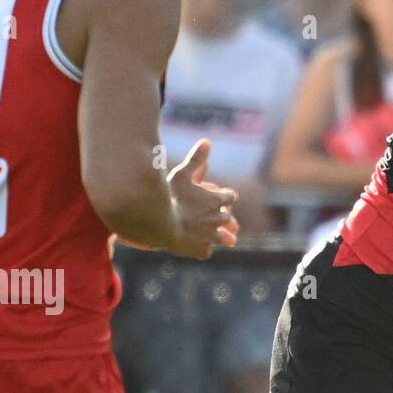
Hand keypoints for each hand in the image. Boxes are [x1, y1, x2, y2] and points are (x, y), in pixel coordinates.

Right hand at [166, 139, 238, 259]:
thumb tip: (206, 141)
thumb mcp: (182, 173)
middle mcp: (219, 218)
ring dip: (223, 236)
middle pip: (228, 218)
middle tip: (226, 219)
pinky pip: (205, 251)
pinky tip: (201, 250)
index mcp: (218, 200)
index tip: (223, 196)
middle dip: (226, 217)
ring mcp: (211, 236)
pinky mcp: (201, 249)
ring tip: (230, 240)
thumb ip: (195, 159)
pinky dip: (204, 249)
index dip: (225, 196)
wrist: (162, 225)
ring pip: (222, 237)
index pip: (230, 196)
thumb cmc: (172, 197)